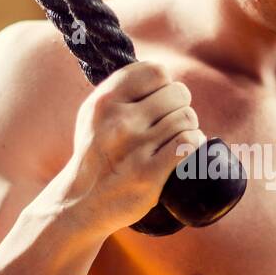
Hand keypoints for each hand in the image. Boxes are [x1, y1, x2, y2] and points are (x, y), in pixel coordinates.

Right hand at [70, 61, 205, 235]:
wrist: (81, 202)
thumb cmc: (96, 154)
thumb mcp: (95, 114)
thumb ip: (121, 91)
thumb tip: (161, 74)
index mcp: (105, 100)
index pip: (156, 71)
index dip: (165, 84)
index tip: (159, 99)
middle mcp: (120, 121)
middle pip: (178, 93)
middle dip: (180, 107)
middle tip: (169, 123)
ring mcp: (135, 147)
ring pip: (187, 118)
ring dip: (189, 128)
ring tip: (175, 139)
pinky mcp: (149, 173)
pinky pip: (189, 143)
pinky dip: (194, 144)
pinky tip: (185, 150)